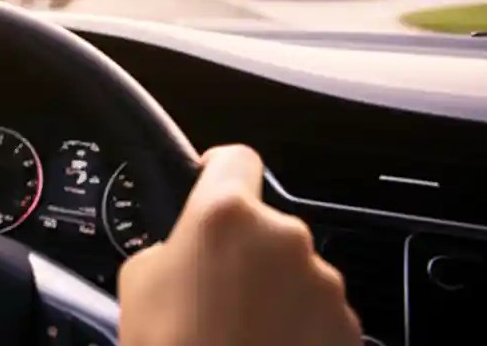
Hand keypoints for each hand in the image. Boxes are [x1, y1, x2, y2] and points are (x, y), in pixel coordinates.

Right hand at [118, 145, 361, 345]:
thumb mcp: (139, 281)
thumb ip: (173, 247)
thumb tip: (188, 251)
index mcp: (226, 215)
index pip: (236, 159)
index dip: (221, 171)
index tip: (215, 182)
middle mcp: (284, 238)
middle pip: (266, 228)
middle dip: (246, 254)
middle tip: (215, 295)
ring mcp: (322, 285)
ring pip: (295, 274)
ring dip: (275, 295)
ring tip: (240, 334)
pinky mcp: (347, 328)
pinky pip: (319, 316)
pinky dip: (298, 330)